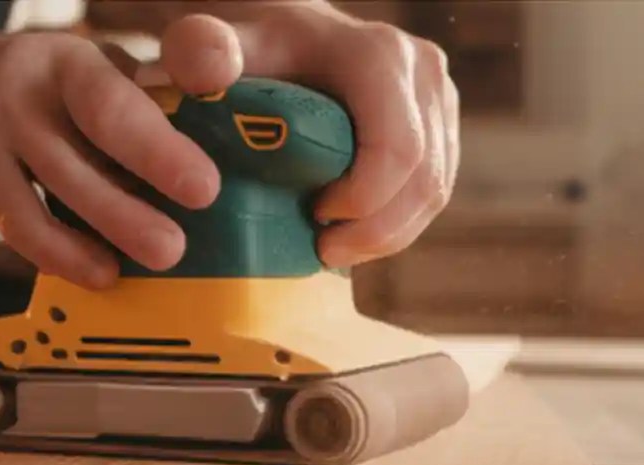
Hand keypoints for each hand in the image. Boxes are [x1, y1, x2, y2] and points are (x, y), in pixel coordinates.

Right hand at [0, 30, 222, 288]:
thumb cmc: (37, 90)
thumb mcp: (86, 76)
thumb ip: (139, 108)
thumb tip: (213, 160)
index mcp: (65, 62)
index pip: (113, 106)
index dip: (159, 150)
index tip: (203, 188)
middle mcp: (14, 93)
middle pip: (72, 163)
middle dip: (125, 214)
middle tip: (172, 250)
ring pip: (33, 209)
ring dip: (81, 250)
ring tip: (118, 274)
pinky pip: (7, 228)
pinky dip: (49, 255)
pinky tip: (85, 270)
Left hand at [157, 6, 459, 267]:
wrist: (285, 34)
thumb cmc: (249, 47)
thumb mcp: (216, 43)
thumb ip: (201, 51)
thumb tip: (208, 72)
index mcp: (379, 56)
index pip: (397, 150)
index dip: (363, 201)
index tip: (315, 216)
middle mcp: (423, 73)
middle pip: (424, 179)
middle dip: (377, 231)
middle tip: (323, 251)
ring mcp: (439, 100)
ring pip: (434, 191)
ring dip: (389, 235)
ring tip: (335, 246)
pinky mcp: (442, 125)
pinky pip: (433, 190)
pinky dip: (397, 224)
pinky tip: (353, 233)